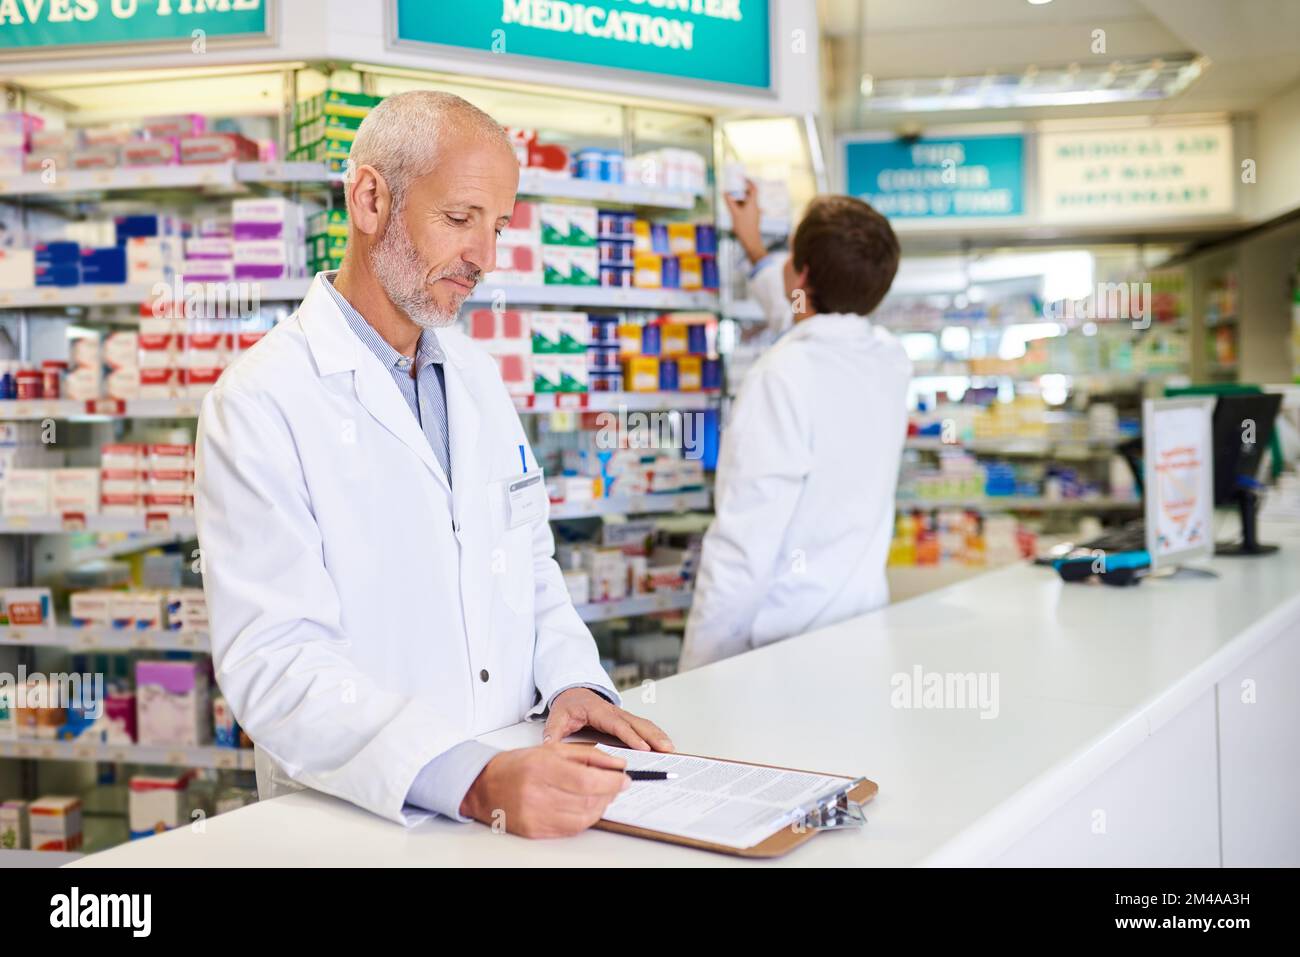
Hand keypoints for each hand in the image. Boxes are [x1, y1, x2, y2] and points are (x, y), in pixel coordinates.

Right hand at [459, 743, 628, 837]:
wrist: (485, 786)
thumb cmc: (518, 765)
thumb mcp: (553, 749)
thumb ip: (588, 755)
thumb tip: (617, 765)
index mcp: (541, 768)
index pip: (586, 780)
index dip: (611, 782)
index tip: (624, 779)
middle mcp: (537, 794)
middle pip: (587, 800)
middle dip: (609, 793)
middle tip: (616, 785)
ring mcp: (535, 816)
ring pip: (583, 817)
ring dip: (600, 806)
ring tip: (600, 794)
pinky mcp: (535, 831)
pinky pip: (572, 829)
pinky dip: (586, 818)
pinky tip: (585, 807)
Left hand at [543, 687, 673, 752]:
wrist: (574, 692)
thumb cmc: (568, 705)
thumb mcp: (557, 716)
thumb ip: (553, 731)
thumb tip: (549, 746)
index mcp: (600, 711)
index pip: (618, 725)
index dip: (631, 736)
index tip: (642, 747)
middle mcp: (615, 712)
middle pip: (637, 723)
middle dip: (652, 736)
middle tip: (665, 748)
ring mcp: (622, 715)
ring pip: (643, 724)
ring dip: (657, 735)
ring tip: (670, 748)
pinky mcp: (626, 719)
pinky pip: (643, 725)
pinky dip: (655, 733)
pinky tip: (664, 744)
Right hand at [724, 179, 766, 263]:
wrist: (751, 241)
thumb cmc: (744, 227)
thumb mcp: (734, 213)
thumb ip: (730, 202)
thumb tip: (725, 193)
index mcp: (753, 203)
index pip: (754, 188)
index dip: (749, 182)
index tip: (743, 178)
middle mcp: (755, 206)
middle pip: (750, 194)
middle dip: (742, 190)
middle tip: (734, 187)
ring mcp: (754, 212)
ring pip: (748, 202)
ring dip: (740, 199)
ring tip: (732, 198)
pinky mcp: (752, 218)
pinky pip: (747, 208)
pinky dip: (741, 205)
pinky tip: (734, 208)